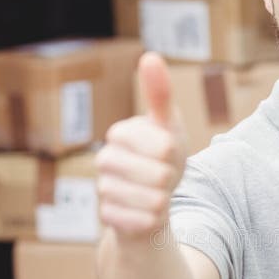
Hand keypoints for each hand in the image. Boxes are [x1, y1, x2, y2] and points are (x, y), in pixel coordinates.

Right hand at [96, 52, 187, 237]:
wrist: (152, 201)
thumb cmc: (162, 159)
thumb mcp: (169, 127)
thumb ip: (160, 95)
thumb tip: (150, 56)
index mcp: (120, 133)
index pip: (164, 146)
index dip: (175, 154)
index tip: (168, 154)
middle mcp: (104, 159)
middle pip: (160, 175)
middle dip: (171, 179)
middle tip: (163, 177)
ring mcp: (103, 190)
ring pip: (153, 201)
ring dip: (164, 201)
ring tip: (157, 195)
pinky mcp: (107, 218)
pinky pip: (144, 222)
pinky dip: (154, 220)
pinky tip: (148, 214)